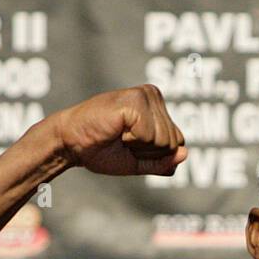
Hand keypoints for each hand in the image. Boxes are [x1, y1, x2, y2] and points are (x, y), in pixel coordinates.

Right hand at [50, 85, 186, 175]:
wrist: (72, 145)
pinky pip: (150, 136)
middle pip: (174, 142)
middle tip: (122, 140)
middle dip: (148, 152)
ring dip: (139, 147)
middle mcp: (154, 95)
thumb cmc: (102, 150)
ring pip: (164, 141)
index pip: (178, 143)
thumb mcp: (139, 163)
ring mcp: (145, 95)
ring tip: (119, 134)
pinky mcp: (135, 100)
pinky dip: (132, 141)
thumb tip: (185, 153)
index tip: (130, 146)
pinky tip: (116, 129)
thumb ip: (164, 161)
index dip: (154, 156)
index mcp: (157, 107)